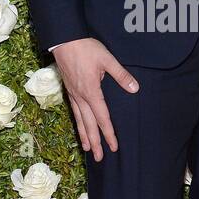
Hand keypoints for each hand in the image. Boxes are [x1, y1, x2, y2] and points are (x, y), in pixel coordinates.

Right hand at [51, 38, 138, 159]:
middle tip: (100, 158)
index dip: (109, 133)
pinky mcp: (69, 90)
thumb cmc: (86, 48)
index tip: (114, 147)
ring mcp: (73, 94)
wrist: (64, 40)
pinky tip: (80, 127)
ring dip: (85, 136)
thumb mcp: (107, 59)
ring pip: (80, 120)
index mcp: (91, 92)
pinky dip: (78, 123)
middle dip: (95, 142)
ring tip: (88, 149)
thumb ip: (120, 74)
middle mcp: (81, 97)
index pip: (102, 118)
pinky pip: (74, 112)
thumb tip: (134, 88)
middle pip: (89, 125)